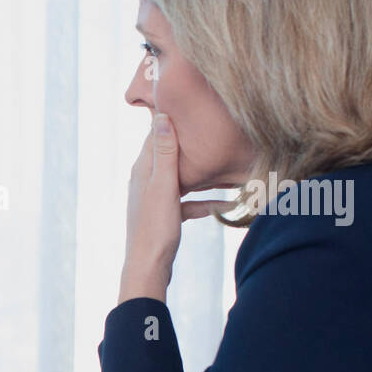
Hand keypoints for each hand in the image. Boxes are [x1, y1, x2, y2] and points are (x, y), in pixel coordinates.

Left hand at [119, 113, 210, 302]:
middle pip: (172, 155)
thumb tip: (161, 116)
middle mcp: (146, 180)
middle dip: (193, 144)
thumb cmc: (155, 228)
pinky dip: (205, 201)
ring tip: (227, 164)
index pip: (156, 134)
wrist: (148, 268)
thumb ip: (165, 153)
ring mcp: (156, 198)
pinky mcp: (166, 215)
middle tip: (216, 129)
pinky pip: (188, 202)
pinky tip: (228, 203)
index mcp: (143, 170)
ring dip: (204, 174)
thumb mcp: (163, 186)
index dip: (173, 118)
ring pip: (183, 178)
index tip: (192, 103)